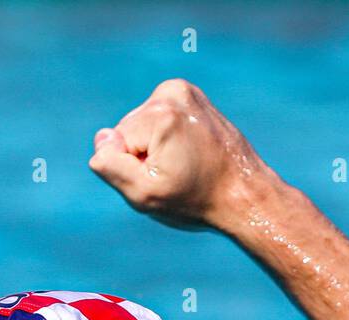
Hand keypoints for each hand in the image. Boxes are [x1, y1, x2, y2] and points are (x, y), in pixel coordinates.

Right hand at [88, 79, 265, 230]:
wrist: (245, 195)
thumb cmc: (196, 200)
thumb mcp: (144, 195)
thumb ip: (110, 165)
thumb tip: (103, 137)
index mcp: (160, 112)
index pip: (114, 145)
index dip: (133, 169)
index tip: (166, 178)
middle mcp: (172, 92)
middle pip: (128, 132)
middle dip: (144, 157)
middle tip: (178, 175)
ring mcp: (184, 91)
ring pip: (142, 128)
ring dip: (156, 150)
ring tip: (187, 165)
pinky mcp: (191, 96)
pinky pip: (158, 122)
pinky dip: (168, 140)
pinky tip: (190, 154)